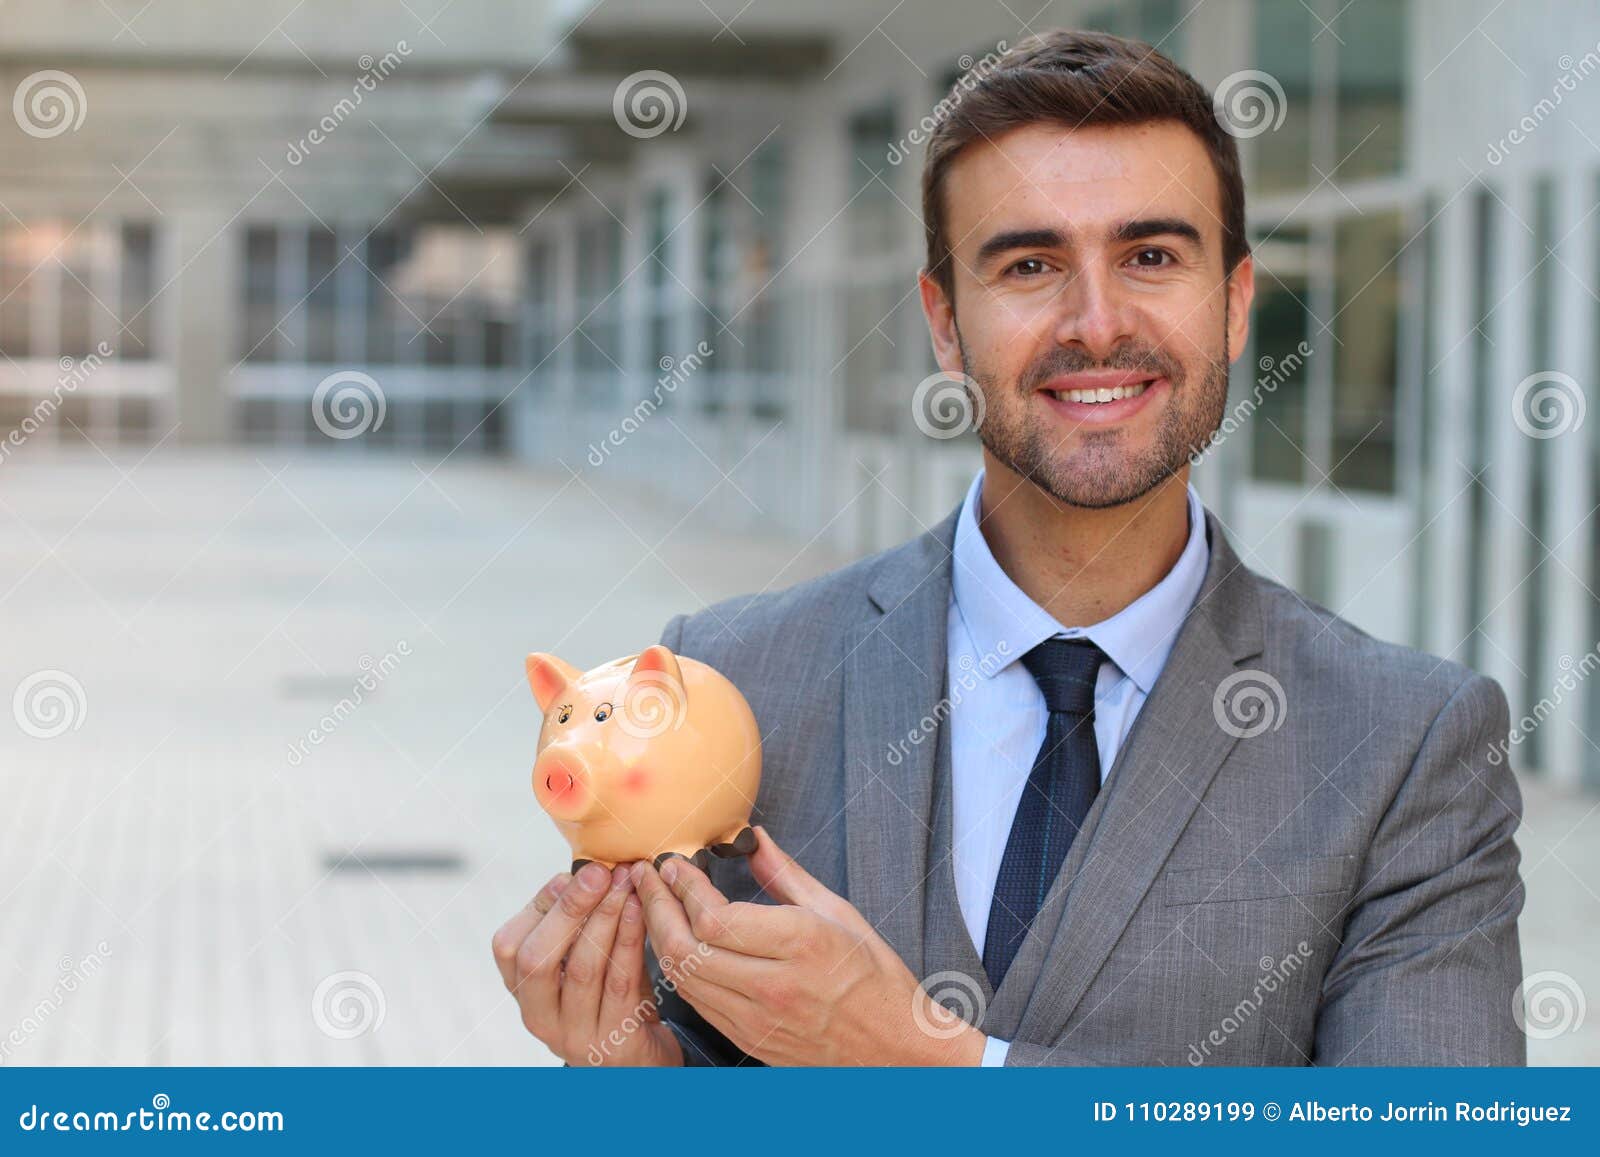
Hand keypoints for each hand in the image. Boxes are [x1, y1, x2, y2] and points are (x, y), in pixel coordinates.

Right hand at [492, 863, 682, 1065]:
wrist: (639, 1062)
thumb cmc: (606, 998)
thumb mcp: (578, 964)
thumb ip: (571, 926)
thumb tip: (580, 873)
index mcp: (523, 993)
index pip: (508, 947)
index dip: (538, 906)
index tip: (568, 875)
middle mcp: (540, 1018)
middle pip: (539, 959)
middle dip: (570, 909)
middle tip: (598, 873)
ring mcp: (575, 1034)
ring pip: (583, 968)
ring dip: (605, 917)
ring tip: (624, 884)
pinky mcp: (613, 1041)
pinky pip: (620, 982)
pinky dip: (629, 941)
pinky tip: (639, 911)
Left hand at [631, 826, 985, 1065]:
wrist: (894, 1050)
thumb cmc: (876, 979)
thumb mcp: (838, 913)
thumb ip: (786, 875)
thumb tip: (754, 839)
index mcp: (801, 944)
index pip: (715, 918)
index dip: (685, 888)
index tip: (675, 864)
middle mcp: (774, 985)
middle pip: (687, 948)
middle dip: (657, 907)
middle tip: (647, 877)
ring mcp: (758, 1019)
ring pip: (683, 978)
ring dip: (659, 938)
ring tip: (653, 904)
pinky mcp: (748, 1039)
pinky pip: (697, 1002)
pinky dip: (678, 969)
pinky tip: (674, 944)